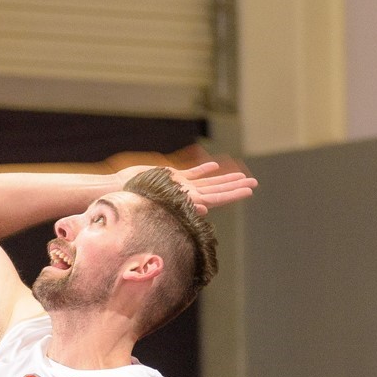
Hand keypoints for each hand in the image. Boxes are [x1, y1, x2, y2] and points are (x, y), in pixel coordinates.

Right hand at [121, 154, 255, 215]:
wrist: (121, 191)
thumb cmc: (140, 201)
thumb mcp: (163, 203)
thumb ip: (185, 205)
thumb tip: (204, 210)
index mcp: (189, 200)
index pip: (218, 197)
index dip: (234, 193)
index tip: (250, 190)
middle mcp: (189, 194)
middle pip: (218, 189)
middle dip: (236, 186)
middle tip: (255, 183)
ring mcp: (182, 185)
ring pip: (208, 181)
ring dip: (225, 178)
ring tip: (241, 176)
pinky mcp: (172, 177)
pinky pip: (192, 173)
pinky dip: (204, 169)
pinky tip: (214, 166)